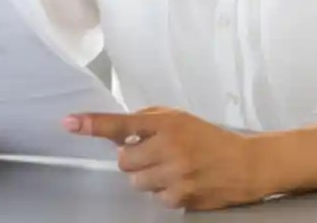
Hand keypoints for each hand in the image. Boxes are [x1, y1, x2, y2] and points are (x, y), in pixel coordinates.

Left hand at [64, 106, 261, 210]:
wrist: (246, 164)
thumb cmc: (208, 138)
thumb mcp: (179, 118)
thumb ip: (147, 121)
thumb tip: (116, 132)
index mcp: (166, 123)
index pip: (122, 123)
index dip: (94, 124)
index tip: (70, 122)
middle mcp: (169, 148)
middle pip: (123, 160)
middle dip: (133, 158)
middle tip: (152, 155)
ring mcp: (175, 175)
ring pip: (136, 182)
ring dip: (147, 177)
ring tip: (170, 169)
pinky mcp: (182, 197)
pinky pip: (155, 198)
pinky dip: (164, 192)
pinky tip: (182, 182)